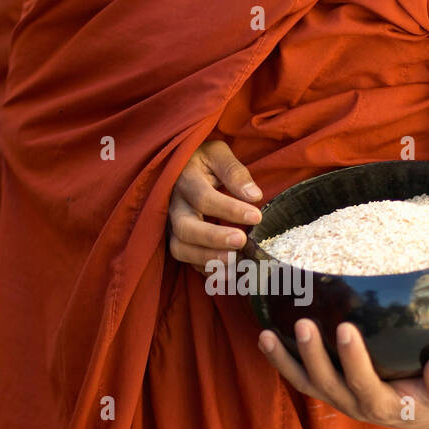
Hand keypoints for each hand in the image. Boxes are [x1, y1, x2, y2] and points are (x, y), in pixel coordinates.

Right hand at [167, 139, 263, 273]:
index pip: (203, 197)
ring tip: (235, 263)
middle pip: (185, 228)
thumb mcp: (218, 154)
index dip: (229, 209)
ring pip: (180, 249)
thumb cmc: (202, 161)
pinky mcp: (177, 241)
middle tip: (240, 242)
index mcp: (184, 181)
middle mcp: (173, 206)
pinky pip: (187, 261)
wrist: (179, 169)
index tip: (256, 216)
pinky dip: (206, 271)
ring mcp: (171, 226)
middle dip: (213, 238)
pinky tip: (228, 275)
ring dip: (207, 259)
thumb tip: (254, 195)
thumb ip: (234, 171)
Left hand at [258, 319, 428, 428]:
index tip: (346, 328)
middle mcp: (353, 405)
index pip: (364, 383)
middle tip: (304, 323)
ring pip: (305, 382)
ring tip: (265, 335)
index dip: (353, 359)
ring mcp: (335, 397)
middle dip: (313, 354)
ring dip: (284, 360)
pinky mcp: (325, 389)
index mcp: (383, 406)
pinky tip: (264, 336)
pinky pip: (298, 377)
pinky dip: (280, 360)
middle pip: (327, 382)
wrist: (420, 412)